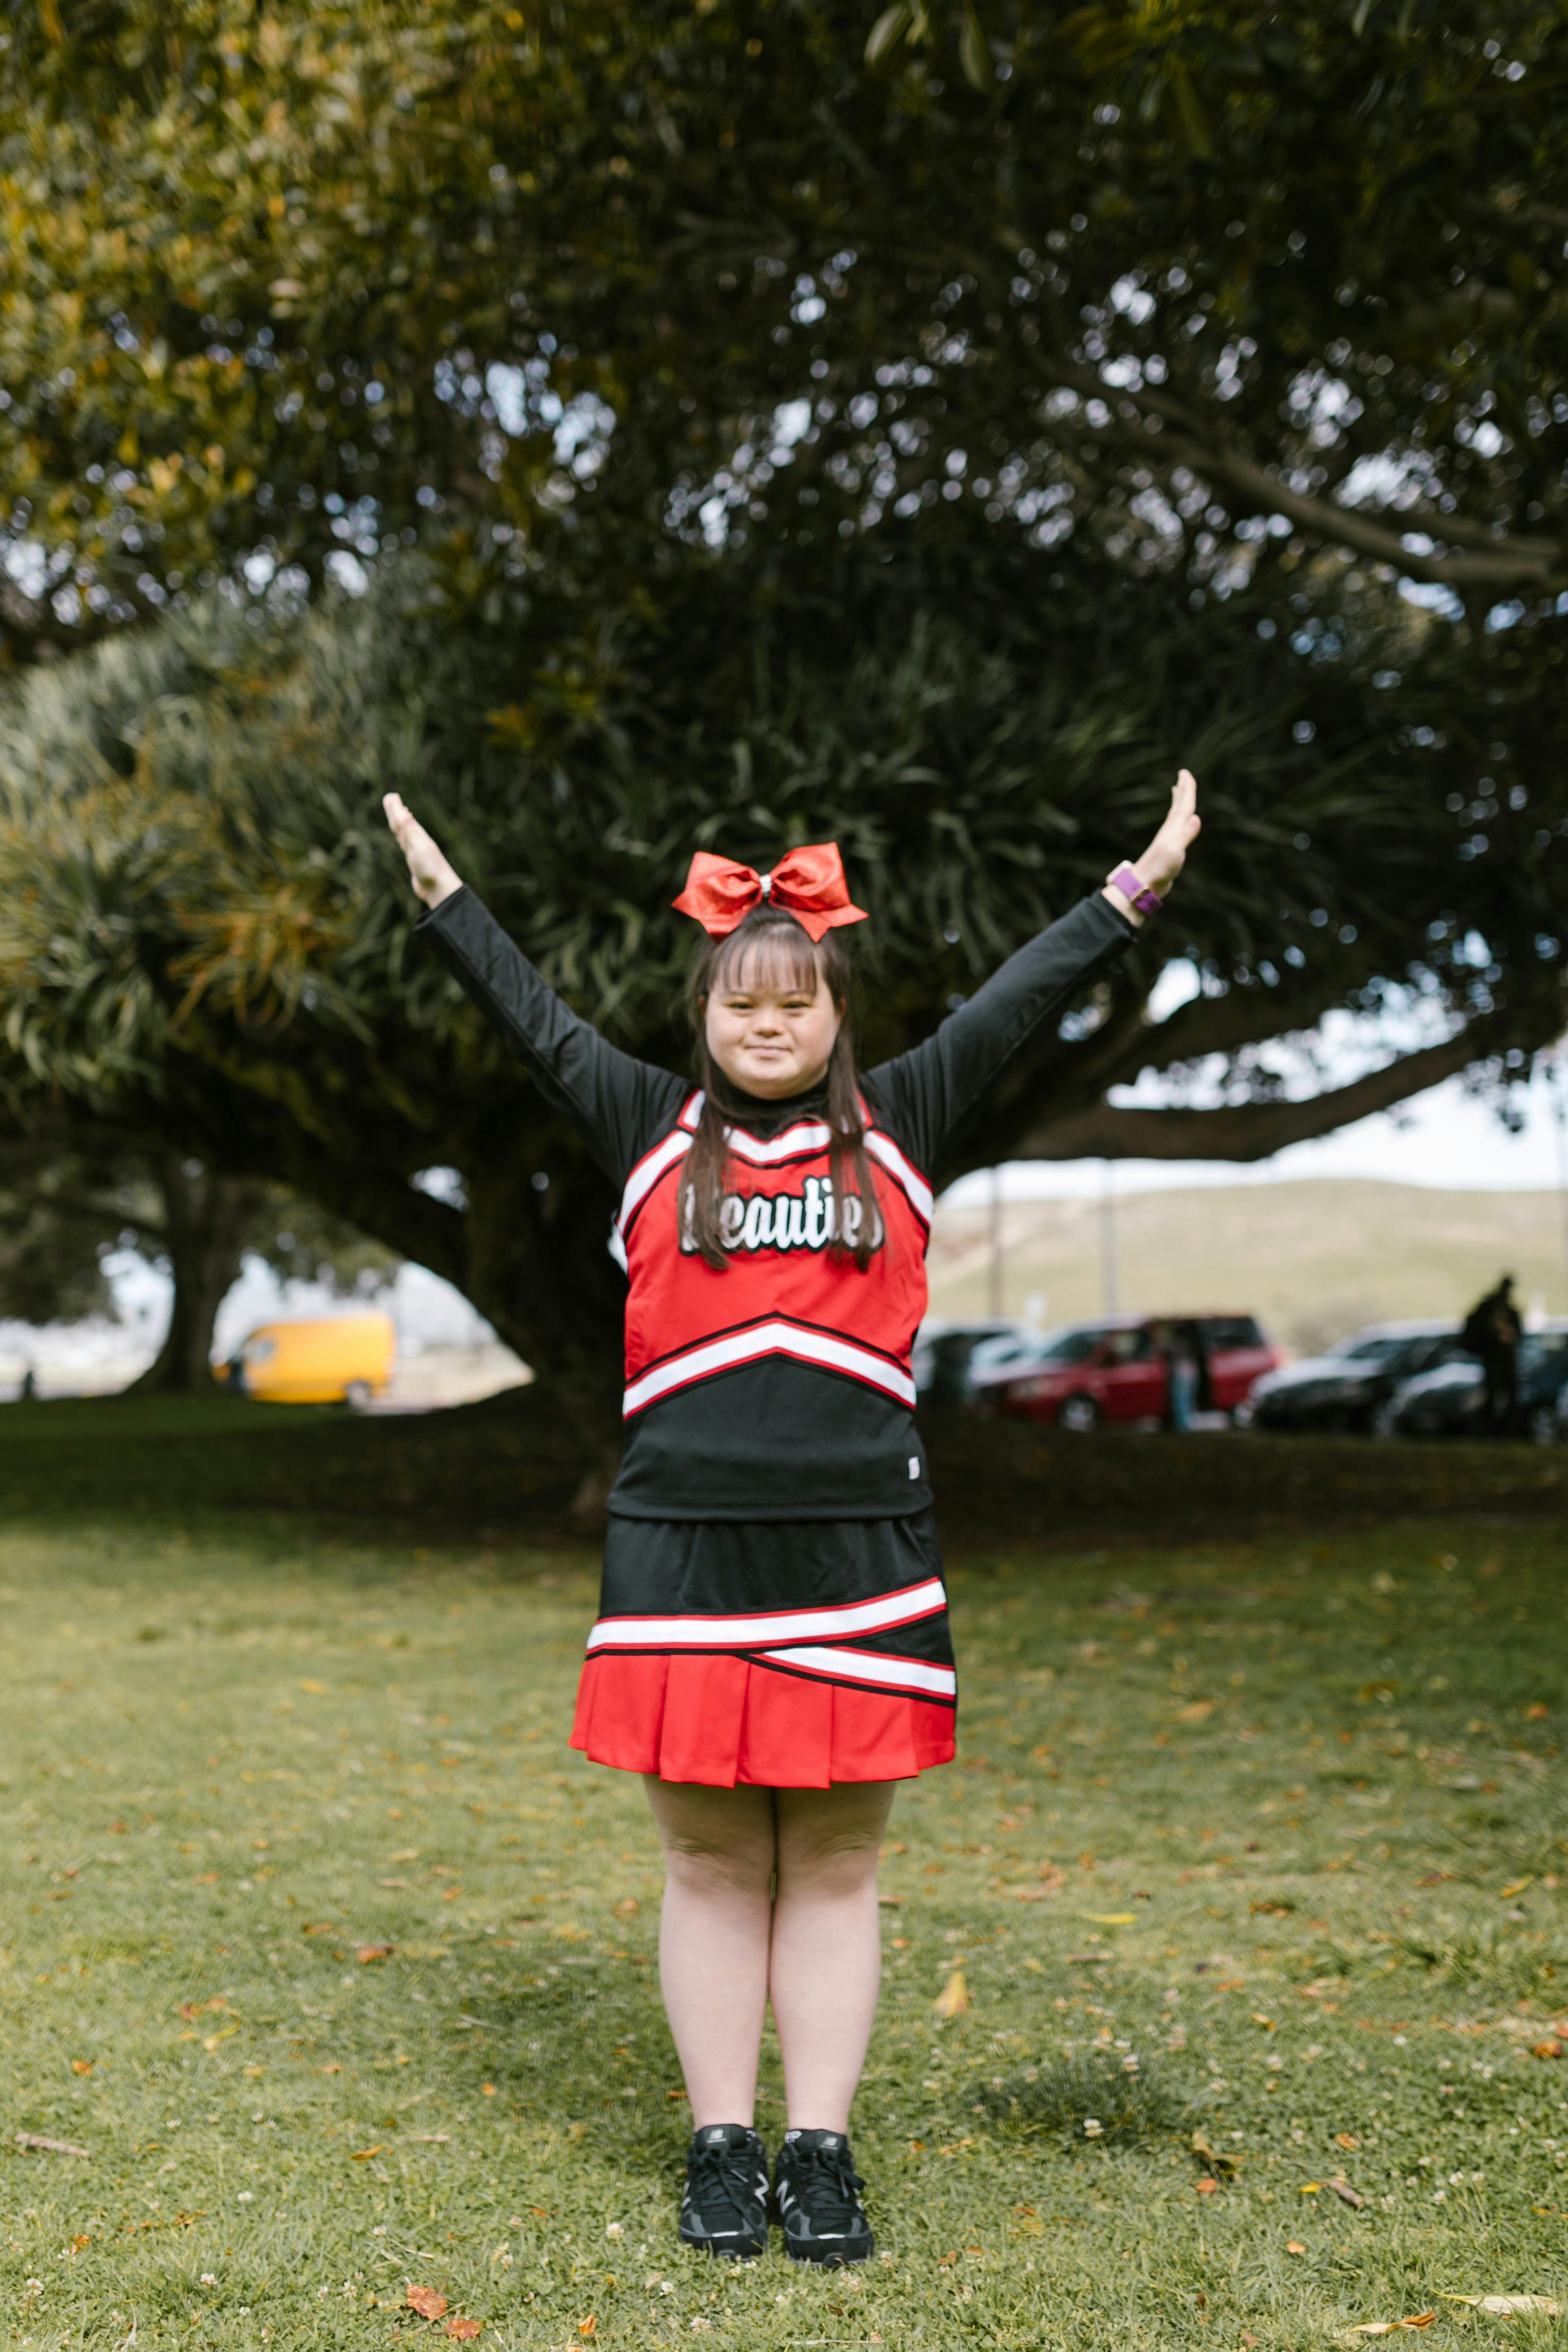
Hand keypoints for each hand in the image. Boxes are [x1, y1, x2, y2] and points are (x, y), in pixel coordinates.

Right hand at [383, 791, 462, 909]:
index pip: (401, 818)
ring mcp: (416, 851)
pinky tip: (404, 840)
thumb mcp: (418, 847)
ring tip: (397, 815)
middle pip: (402, 823)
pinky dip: (403, 839)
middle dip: (395, 811)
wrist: (439, 889)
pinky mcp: (416, 862)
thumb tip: (405, 812)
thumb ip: (410, 831)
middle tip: (390, 798)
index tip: (391, 795)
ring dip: (399, 823)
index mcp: (417, 836)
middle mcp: (416, 841)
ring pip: (404, 833)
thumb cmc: (430, 868)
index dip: (394, 808)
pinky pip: (406, 846)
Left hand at [1104, 768, 1199, 923]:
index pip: (1184, 805)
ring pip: (1176, 815)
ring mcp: (1168, 839)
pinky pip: (1176, 828)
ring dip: (1178, 802)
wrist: (1145, 884)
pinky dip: (1178, 820)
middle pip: (1178, 806)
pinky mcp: (1168, 849)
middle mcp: (1170, 831)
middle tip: (1183, 775)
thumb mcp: (1175, 851)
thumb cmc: (1159, 869)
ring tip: (1177, 791)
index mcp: (1174, 829)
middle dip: (1183, 790)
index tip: (1185, 773)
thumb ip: (1185, 835)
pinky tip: (1178, 822)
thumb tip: (1196, 817)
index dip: (1187, 789)